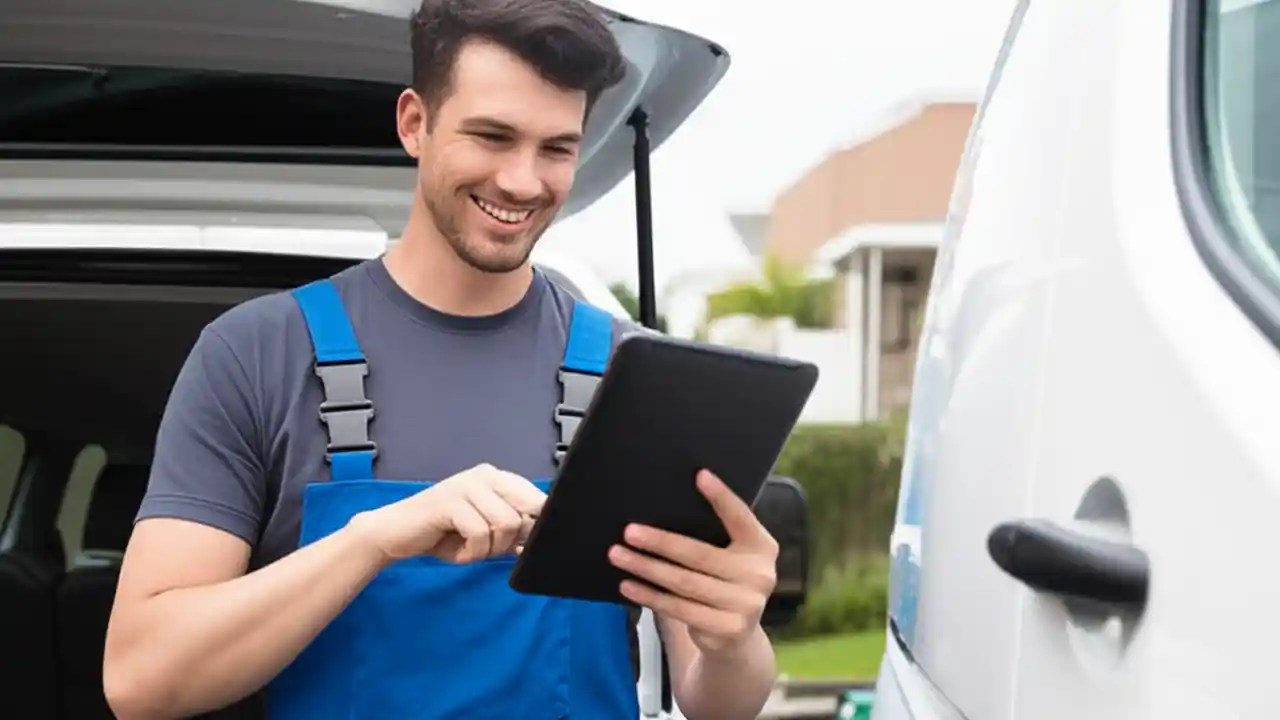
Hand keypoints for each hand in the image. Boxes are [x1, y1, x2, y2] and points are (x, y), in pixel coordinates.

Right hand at [351, 463, 544, 564]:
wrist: (395, 535)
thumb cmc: (442, 534)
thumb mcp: (485, 533)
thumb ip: (513, 532)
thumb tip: (541, 540)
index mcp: (498, 478)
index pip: (538, 500)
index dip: (534, 527)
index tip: (515, 544)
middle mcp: (486, 475)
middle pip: (526, 514)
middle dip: (509, 541)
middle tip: (483, 547)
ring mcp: (467, 485)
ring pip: (506, 525)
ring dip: (488, 549)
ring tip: (467, 547)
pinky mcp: (450, 500)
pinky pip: (481, 534)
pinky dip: (471, 554)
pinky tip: (456, 549)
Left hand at [608, 469, 778, 656]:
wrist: (737, 637)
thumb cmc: (724, 582)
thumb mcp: (731, 557)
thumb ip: (715, 536)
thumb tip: (662, 510)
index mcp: (762, 547)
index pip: (740, 517)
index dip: (722, 497)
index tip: (700, 475)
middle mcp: (759, 574)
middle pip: (700, 554)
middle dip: (660, 542)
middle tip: (629, 531)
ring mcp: (746, 605)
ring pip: (684, 583)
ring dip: (647, 568)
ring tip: (619, 555)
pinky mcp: (726, 629)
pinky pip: (679, 609)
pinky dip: (650, 596)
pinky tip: (628, 585)